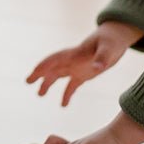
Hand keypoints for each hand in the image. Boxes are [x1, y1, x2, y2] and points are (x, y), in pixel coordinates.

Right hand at [25, 21, 143, 106]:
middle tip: (28, 81)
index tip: (35, 72)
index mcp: (75, 53)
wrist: (116, 37)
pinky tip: (63, 105)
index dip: (45, 65)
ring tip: (39, 94)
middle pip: (52, 67)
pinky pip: (72, 85)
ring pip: (58, 76)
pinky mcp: (84, 73)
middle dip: (40, 74)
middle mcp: (72, 60)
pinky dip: (67, 94)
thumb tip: (96, 68)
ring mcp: (77, 67)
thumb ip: (102, 59)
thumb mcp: (109, 49)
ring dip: (48, 83)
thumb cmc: (112, 41)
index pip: (56, 59)